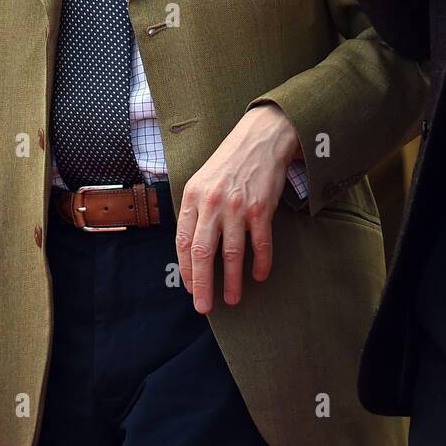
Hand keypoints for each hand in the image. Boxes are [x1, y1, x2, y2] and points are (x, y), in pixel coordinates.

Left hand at [175, 104, 302, 313]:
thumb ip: (195, 210)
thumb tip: (191, 248)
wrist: (260, 137)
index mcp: (193, 197)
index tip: (190, 288)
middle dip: (202, 285)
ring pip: (231, 254)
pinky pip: (260, 244)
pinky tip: (260, 276)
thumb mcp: (202, 180)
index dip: (186, 269)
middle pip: (203, 253)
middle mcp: (212, 203)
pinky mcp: (261, 209)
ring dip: (231, 281)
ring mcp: (237, 207)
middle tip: (204, 307)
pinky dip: (261, 263)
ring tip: (231, 299)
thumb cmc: (229, 161)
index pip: (184, 242)